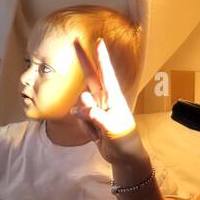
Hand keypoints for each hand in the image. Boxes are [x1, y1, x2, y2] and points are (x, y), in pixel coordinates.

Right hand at [70, 38, 141, 163]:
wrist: (123, 157)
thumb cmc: (124, 140)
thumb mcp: (113, 129)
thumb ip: (98, 117)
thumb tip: (84, 108)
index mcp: (114, 98)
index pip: (106, 74)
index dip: (101, 58)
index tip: (99, 42)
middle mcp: (104, 99)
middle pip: (90, 75)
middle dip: (83, 59)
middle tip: (75, 41)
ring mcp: (97, 108)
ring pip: (81, 103)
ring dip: (85, 118)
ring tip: (98, 132)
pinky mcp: (90, 118)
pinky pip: (79, 117)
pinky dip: (85, 127)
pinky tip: (94, 135)